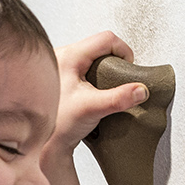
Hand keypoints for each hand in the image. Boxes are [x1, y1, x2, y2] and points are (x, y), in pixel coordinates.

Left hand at [46, 31, 148, 158]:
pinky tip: (93, 94)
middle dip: (113, 63)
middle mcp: (60, 57)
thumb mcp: (92, 108)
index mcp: (67, 56)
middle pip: (99, 47)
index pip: (106, 39)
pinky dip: (93, 78)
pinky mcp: (60, 79)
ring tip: (105, 89)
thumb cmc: (58, 125)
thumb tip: (141, 90)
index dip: (124, 52)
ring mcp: (59, 67)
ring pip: (91, 58)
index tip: (128, 70)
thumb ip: (119, 98)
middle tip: (117, 82)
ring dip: (103, 72)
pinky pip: (83, 69)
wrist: (43, 145)